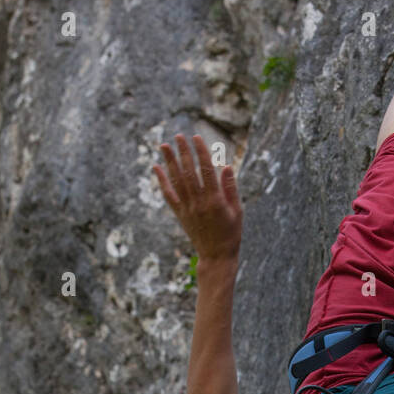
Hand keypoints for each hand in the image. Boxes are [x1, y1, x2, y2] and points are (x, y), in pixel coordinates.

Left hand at [154, 133, 242, 262]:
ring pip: (177, 181)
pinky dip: (162, 180)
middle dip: (184, 152)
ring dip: (170, 161)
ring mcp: (188, 209)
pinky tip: (156, 167)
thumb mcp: (238, 211)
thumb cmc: (231, 234)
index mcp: (216, 201)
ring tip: (164, 145)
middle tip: (179, 136)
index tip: (196, 138)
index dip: (201, 152)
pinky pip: (169, 195)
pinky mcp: (180, 214)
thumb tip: (226, 166)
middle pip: (189, 172)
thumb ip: (231, 188)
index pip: (207, 170)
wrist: (216, 257)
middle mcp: (199, 203)